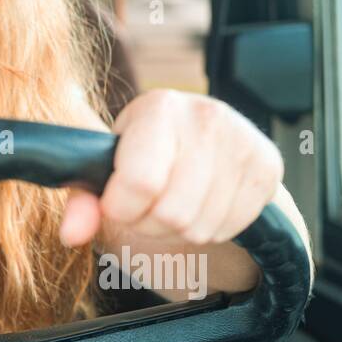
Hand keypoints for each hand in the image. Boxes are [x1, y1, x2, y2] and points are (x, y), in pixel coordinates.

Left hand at [59, 89, 283, 249]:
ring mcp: (243, 139)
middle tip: (147, 209)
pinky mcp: (269, 165)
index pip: (139, 182)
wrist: (202, 144)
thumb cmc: (143, 156)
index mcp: (158, 107)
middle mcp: (206, 115)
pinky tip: (203, 206)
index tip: (117, 202)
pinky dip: (211, 230)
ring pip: (200, 226)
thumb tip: (72, 234)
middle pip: (171, 213)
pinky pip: (232, 227)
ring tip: (173, 206)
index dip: (121, 208)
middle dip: (150, 224)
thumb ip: (83, 200)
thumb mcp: (107, 170)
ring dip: (179, 232)